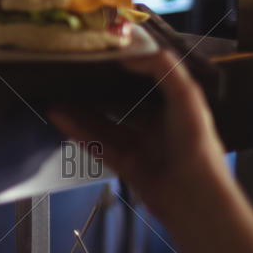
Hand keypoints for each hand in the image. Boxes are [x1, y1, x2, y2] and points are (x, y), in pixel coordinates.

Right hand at [49, 48, 233, 220]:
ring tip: (56, 95)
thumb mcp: (187, 95)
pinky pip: (97, 144)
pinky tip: (59, 117)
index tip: (103, 57)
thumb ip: (162, 68)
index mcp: (175, 108)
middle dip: (98, 92)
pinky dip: (77, 130)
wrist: (194, 197)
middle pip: (121, 105)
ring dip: (80, 111)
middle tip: (73, 75)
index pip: (147, 84)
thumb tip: (127, 56)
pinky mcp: (123, 165)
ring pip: (104, 125)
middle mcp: (157, 126)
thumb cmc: (197, 144)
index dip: (126, 71)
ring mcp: (138, 147)